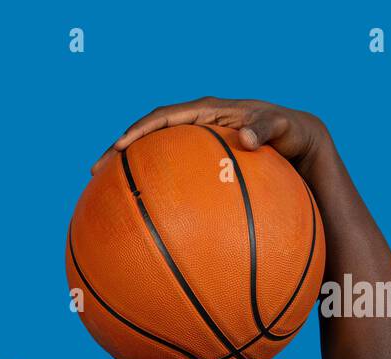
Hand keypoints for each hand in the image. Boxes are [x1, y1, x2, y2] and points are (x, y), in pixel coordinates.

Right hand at [90, 97, 328, 175]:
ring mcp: (192, 145)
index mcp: (205, 112)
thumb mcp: (281, 127)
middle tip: (94, 172)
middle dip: (117, 153)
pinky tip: (142, 215)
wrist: (295, 139)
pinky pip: (169, 174)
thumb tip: (246, 137)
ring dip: (127, 173)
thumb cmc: (288, 132)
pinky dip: (152, 190)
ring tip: (103, 194)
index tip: (120, 147)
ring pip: (151, 156)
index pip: (163, 117)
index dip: (140, 130)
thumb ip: (265, 128)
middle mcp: (192, 125)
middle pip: (145, 136)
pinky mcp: (196, 163)